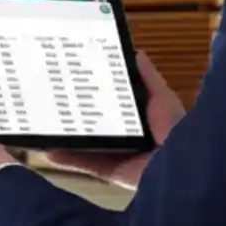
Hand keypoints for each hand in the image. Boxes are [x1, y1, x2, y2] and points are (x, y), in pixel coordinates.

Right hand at [45, 51, 184, 188]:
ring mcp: (120, 155)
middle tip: (52, 99)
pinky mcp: (112, 172)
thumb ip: (149, 79)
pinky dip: (67, 159)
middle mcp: (130, 136)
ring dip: (66, 137)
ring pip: (87, 144)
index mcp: (143, 117)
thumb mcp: (162, 99)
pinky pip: (86, 164)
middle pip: (98, 123)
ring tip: (44, 125)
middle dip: (77, 114)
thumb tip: (137, 52)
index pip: (116, 102)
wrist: (182, 168)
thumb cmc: (176, 130)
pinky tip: (48, 151)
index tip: (76, 77)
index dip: (98, 91)